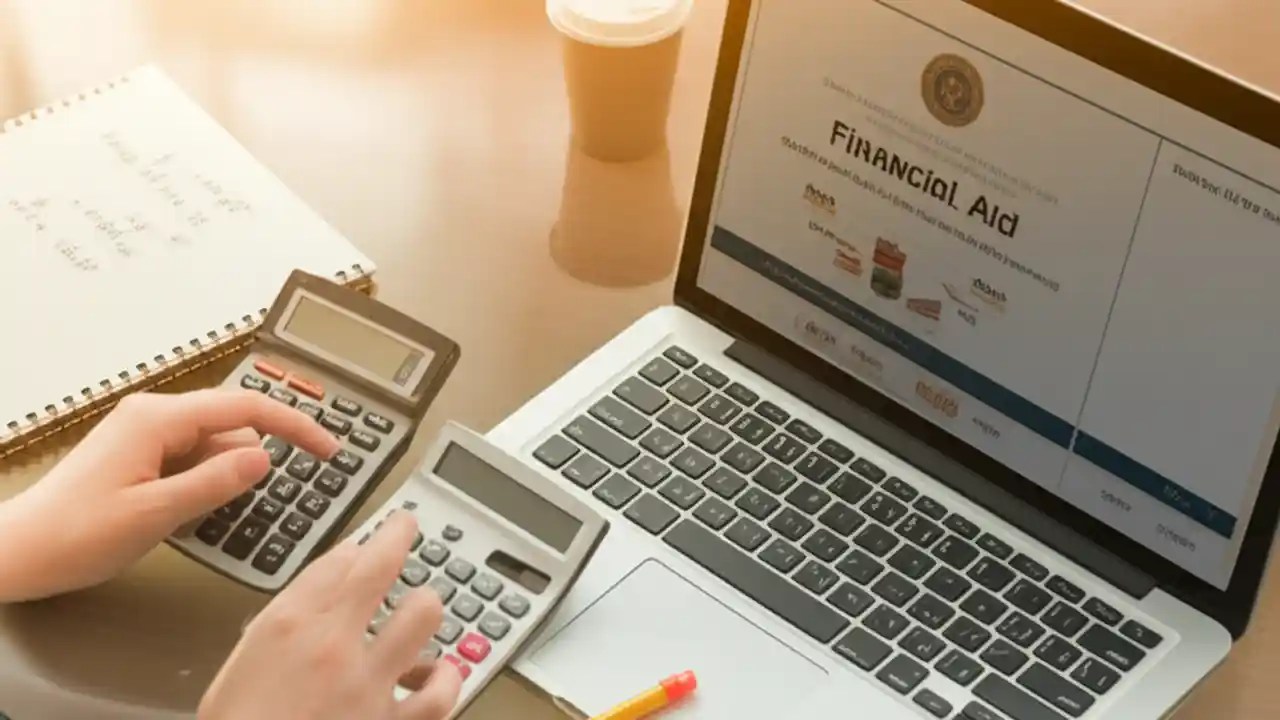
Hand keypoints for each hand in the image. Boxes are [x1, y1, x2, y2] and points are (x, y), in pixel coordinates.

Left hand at [0, 388, 339, 602]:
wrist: (18, 553)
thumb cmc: (75, 534)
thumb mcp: (156, 514)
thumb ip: (216, 483)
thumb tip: (265, 457)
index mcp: (159, 419)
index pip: (247, 408)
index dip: (296, 427)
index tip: (329, 449)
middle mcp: (155, 416)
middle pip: (234, 424)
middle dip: (258, 458)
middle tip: (273, 494)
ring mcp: (146, 434)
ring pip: (215, 445)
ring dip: (226, 477)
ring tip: (203, 517)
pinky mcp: (141, 454)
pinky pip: (193, 459)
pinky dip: (205, 483)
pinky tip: (191, 514)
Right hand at [198, 511, 461, 719]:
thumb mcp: (242, 667)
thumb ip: (283, 622)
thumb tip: (325, 586)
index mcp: (287, 630)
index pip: (339, 560)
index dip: (371, 538)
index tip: (385, 531)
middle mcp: (332, 647)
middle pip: (385, 569)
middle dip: (402, 548)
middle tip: (407, 543)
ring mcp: (369, 687)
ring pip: (423, 616)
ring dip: (425, 611)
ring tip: (421, 614)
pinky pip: (442, 692)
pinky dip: (447, 678)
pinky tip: (441, 675)